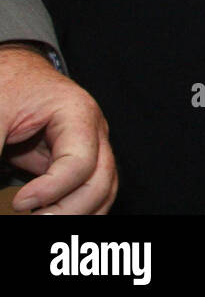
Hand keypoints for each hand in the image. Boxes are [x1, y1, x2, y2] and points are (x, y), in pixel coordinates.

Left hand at [0, 44, 116, 213]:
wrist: (14, 74)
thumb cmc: (8, 85)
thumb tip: (0, 196)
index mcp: (77, 113)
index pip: (81, 162)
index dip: (51, 190)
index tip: (18, 203)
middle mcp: (93, 133)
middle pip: (101, 181)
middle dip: (68, 212)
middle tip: (31, 220)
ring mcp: (90, 149)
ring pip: (102, 192)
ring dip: (76, 216)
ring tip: (39, 221)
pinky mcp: (78, 165)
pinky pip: (89, 194)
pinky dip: (74, 212)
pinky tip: (49, 217)